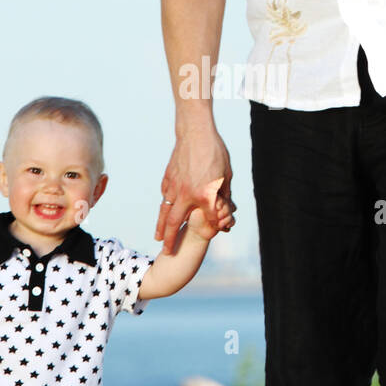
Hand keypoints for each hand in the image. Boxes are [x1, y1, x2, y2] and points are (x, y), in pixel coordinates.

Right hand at [156, 129, 234, 252]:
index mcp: (205, 195)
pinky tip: (165, 212)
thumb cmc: (215, 153)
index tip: (216, 231)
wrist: (195, 132)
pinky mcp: (168, 178)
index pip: (208, 220)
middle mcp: (187, 194)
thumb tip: (226, 212)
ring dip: (161, 227)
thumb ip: (224, 197)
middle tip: (167, 252)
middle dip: (171, 240)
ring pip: (165, 212)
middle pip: (176, 223)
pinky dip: (165, 205)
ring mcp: (174, 187)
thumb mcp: (227, 176)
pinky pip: (166, 196)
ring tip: (158, 238)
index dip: (214, 227)